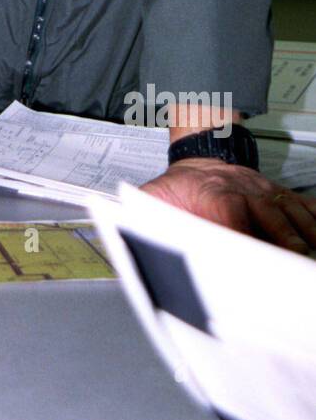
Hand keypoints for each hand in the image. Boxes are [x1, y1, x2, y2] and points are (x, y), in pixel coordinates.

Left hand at [141, 158, 315, 253]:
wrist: (199, 157)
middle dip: (283, 239)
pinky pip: (303, 204)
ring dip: (305, 232)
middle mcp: (242, 188)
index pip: (229, 211)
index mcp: (211, 192)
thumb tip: (123, 236)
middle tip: (293, 262)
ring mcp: (264, 190)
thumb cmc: (179, 187)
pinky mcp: (278, 195)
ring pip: (291, 208)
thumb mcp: (152, 197)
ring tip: (310, 256)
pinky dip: (314, 219)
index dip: (240, 232)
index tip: (247, 256)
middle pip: (268, 212)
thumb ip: (141, 216)